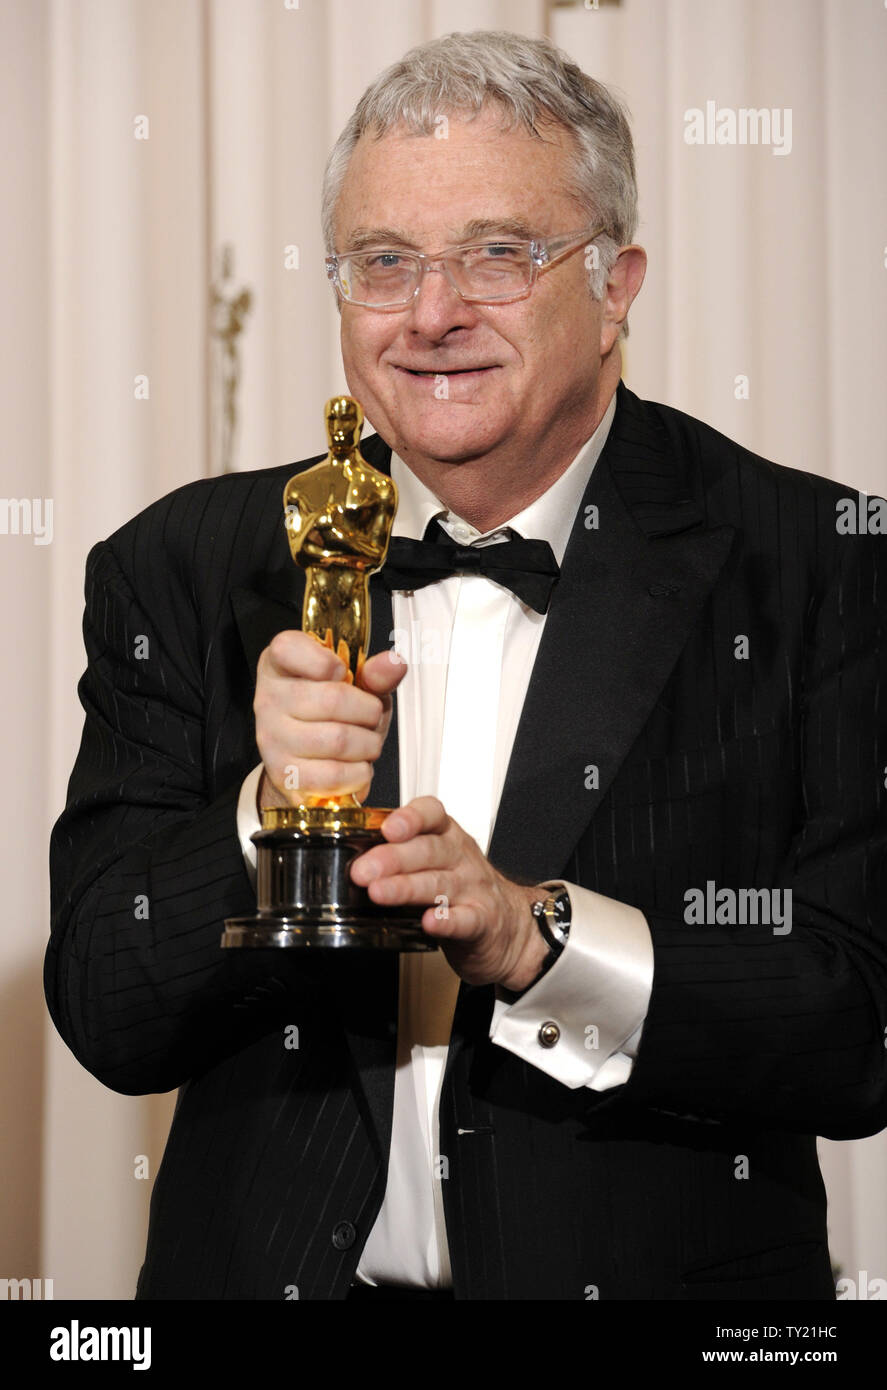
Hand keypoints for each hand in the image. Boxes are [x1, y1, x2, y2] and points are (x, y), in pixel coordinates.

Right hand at [254, 631, 405, 807]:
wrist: (308, 759)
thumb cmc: (331, 714)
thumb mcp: (358, 686)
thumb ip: (375, 673)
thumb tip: (392, 664)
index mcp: (280, 664)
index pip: (288, 649)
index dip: (327, 662)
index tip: (343, 672)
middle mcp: (269, 698)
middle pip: (332, 699)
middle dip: (368, 712)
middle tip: (371, 716)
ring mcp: (272, 737)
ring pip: (338, 739)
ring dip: (368, 744)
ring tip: (365, 742)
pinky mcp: (283, 773)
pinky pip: (335, 774)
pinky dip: (359, 772)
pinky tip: (355, 764)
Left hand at [349, 797, 548, 990]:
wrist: (509, 927)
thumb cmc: (462, 889)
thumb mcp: (435, 860)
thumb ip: (400, 852)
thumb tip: (349, 854)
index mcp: (447, 836)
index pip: (432, 814)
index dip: (410, 818)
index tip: (387, 828)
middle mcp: (461, 858)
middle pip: (429, 851)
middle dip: (393, 858)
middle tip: (362, 870)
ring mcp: (474, 889)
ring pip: (440, 884)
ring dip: (407, 887)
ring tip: (380, 893)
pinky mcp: (482, 922)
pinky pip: (465, 919)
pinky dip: (446, 921)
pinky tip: (429, 922)